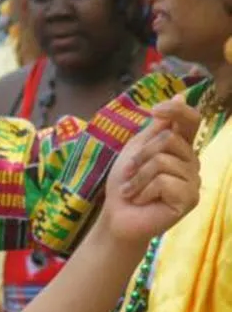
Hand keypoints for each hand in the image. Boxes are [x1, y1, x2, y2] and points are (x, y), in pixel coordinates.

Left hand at [100, 96, 200, 243]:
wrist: (117, 216)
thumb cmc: (126, 184)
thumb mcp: (137, 149)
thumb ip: (157, 127)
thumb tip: (180, 95)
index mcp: (180, 149)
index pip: (191, 120)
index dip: (176, 109)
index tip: (154, 111)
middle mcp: (192, 163)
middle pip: (169, 139)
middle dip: (140, 156)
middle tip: (130, 175)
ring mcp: (193, 182)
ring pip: (162, 161)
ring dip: (137, 177)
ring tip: (134, 191)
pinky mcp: (189, 199)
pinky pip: (163, 181)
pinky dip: (143, 191)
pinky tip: (142, 201)